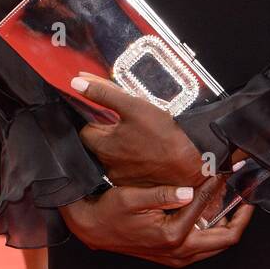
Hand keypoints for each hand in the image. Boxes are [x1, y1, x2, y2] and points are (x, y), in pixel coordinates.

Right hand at [61, 174, 253, 267]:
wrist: (92, 229)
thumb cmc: (110, 212)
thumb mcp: (132, 197)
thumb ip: (162, 194)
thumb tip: (189, 190)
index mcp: (172, 235)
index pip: (208, 209)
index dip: (219, 187)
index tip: (227, 170)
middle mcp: (179, 251)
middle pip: (226, 238)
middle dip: (241, 216)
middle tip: (249, 195)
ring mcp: (178, 257)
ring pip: (218, 245)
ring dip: (230, 223)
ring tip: (237, 200)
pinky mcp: (175, 256)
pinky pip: (205, 246)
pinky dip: (216, 229)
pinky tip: (216, 211)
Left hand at [75, 74, 210, 190]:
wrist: (193, 162)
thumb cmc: (164, 134)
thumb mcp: (133, 105)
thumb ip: (103, 93)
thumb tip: (76, 82)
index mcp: (103, 146)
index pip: (86, 130)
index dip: (97, 119)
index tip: (112, 114)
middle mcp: (108, 166)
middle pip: (100, 144)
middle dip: (110, 132)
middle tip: (130, 123)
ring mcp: (123, 178)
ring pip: (114, 157)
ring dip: (121, 146)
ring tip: (142, 137)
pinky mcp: (137, 186)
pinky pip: (128, 170)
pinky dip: (133, 160)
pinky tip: (148, 152)